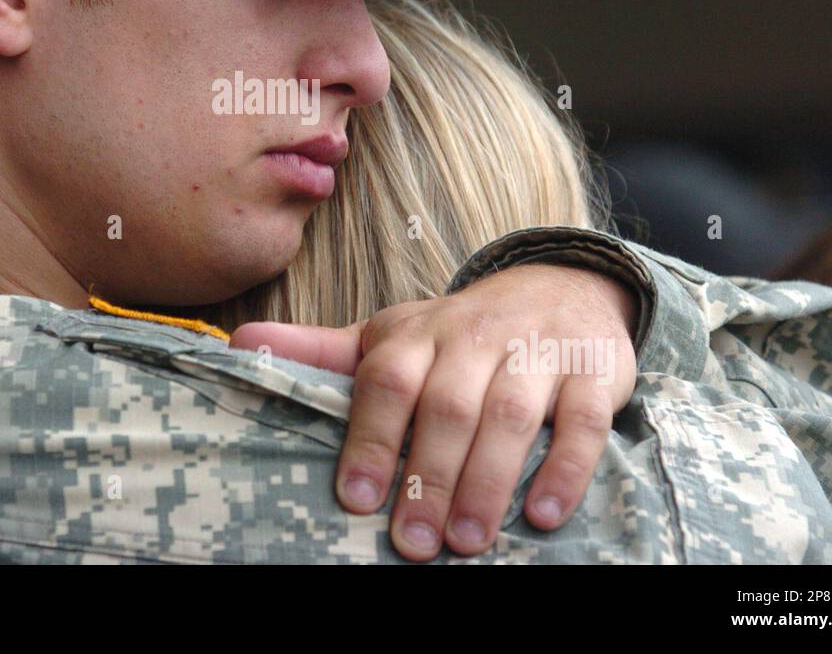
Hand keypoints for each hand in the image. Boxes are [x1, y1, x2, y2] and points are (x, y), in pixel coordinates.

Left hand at [228, 262, 637, 560]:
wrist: (561, 285)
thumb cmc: (460, 332)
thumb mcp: (393, 335)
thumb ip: (322, 352)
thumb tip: (239, 347)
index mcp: (420, 333)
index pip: (387, 379)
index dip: (369, 437)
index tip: (354, 499)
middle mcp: (476, 337)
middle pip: (447, 405)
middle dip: (428, 477)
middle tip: (412, 546)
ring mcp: (537, 352)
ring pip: (510, 414)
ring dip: (487, 481)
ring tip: (466, 543)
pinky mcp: (592, 372)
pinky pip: (583, 421)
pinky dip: (565, 468)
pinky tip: (542, 516)